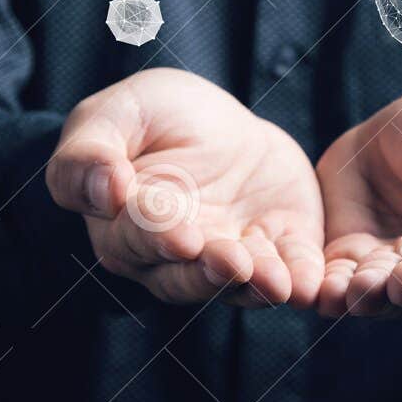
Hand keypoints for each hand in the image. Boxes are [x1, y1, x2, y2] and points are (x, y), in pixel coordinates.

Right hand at [46, 68, 324, 306]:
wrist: (217, 119)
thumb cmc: (151, 117)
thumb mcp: (114, 116)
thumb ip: (90, 153)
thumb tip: (102, 190)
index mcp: (124, 225)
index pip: (135, 238)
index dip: (156, 237)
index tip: (178, 235)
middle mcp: (173, 258)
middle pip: (185, 276)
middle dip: (209, 272)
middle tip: (230, 261)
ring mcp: (227, 257)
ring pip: (236, 285)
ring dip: (256, 285)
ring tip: (275, 281)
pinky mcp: (277, 250)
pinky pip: (288, 272)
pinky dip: (300, 280)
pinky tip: (311, 284)